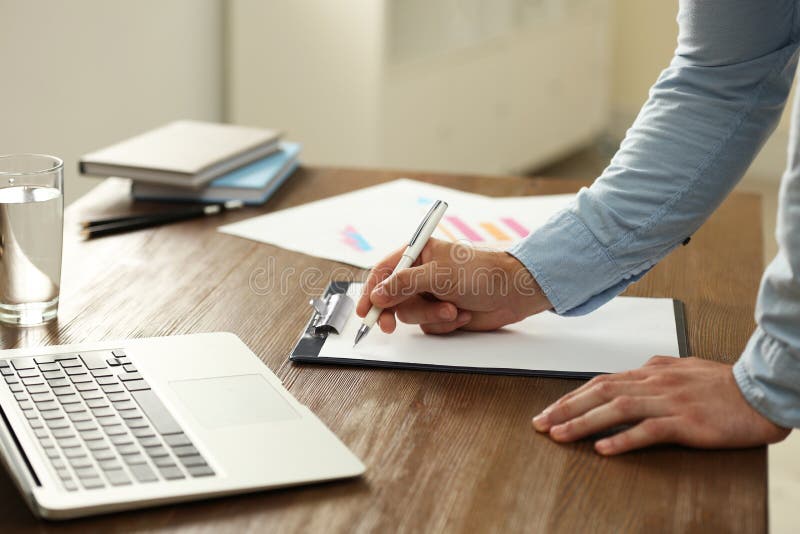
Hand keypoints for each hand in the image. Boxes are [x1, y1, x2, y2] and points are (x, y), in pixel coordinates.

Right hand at [356, 238, 551, 333]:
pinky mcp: (442, 313)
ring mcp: (432, 295)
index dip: (371, 290)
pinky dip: (444, 324)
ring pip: (410, 314)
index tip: (365, 310)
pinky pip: (428, 325)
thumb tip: (377, 294)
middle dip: (397, 311)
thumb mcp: (439, 274)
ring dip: (431, 316)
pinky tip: (462, 314)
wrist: (515, 293)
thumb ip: (404, 283)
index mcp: (418, 254)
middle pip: (392, 297)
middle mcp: (422, 274)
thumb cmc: (482, 273)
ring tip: (453, 309)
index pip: (384, 271)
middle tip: (388, 326)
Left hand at [532, 356, 790, 454]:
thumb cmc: (723, 384)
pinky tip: (604, 449)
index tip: (549, 411)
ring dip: (584, 422)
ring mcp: (670, 401)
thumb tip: (634, 372)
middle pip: (600, 392)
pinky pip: (649, 430)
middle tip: (540, 423)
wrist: (761, 391)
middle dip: (566, 408)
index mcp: (652, 371)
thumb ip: (655, 371)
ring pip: (617, 409)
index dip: (572, 397)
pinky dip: (624, 440)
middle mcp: (655, 382)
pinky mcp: (687, 422)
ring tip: (560, 434)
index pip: (601, 382)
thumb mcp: (682, 369)